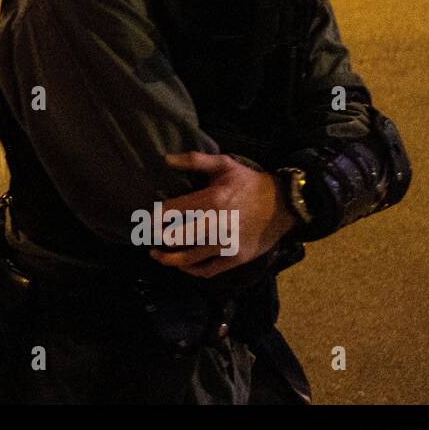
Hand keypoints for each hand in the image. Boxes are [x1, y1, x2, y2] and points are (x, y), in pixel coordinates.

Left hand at [148, 152, 296, 277]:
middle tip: (146, 237)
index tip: (144, 219)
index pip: (171, 211)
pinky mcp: (236, 258)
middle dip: (156, 239)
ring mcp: (226, 244)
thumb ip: (195, 160)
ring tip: (156, 255)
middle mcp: (216, 225)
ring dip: (168, 258)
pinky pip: (207, 270)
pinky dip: (191, 270)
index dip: (153, 217)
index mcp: (211, 200)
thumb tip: (166, 159)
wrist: (284, 205)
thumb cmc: (250, 183)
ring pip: (188, 258)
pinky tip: (182, 265)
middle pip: (175, 238)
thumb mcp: (225, 164)